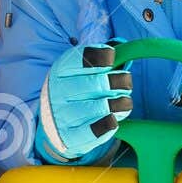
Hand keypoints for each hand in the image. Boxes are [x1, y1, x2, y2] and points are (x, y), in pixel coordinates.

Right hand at [35, 44, 132, 161]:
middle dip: (120, 81)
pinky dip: (108, 124)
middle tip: (125, 84)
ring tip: (123, 103)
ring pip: (100, 108)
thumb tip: (121, 45)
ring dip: (120, 104)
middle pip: (97, 83)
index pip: (82, 58)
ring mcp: (62, 115)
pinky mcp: (69, 137)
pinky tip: (113, 119)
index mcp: (61, 70)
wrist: (56, 126)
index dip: (103, 56)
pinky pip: (94, 132)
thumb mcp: (82, 71)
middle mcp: (58, 91)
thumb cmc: (77, 91)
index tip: (112, 59)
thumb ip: (101, 57)